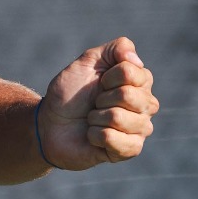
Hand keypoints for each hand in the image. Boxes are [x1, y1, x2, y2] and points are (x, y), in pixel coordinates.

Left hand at [39, 36, 157, 169]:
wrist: (50, 124)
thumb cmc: (70, 93)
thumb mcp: (88, 62)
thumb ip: (116, 49)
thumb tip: (135, 59)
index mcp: (141, 82)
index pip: (131, 72)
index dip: (107, 77)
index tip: (98, 83)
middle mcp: (147, 105)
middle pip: (128, 95)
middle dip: (100, 98)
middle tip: (94, 104)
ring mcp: (140, 128)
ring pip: (120, 118)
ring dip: (95, 118)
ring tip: (92, 120)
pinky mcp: (130, 149)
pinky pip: (116, 141)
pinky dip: (95, 136)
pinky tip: (93, 136)